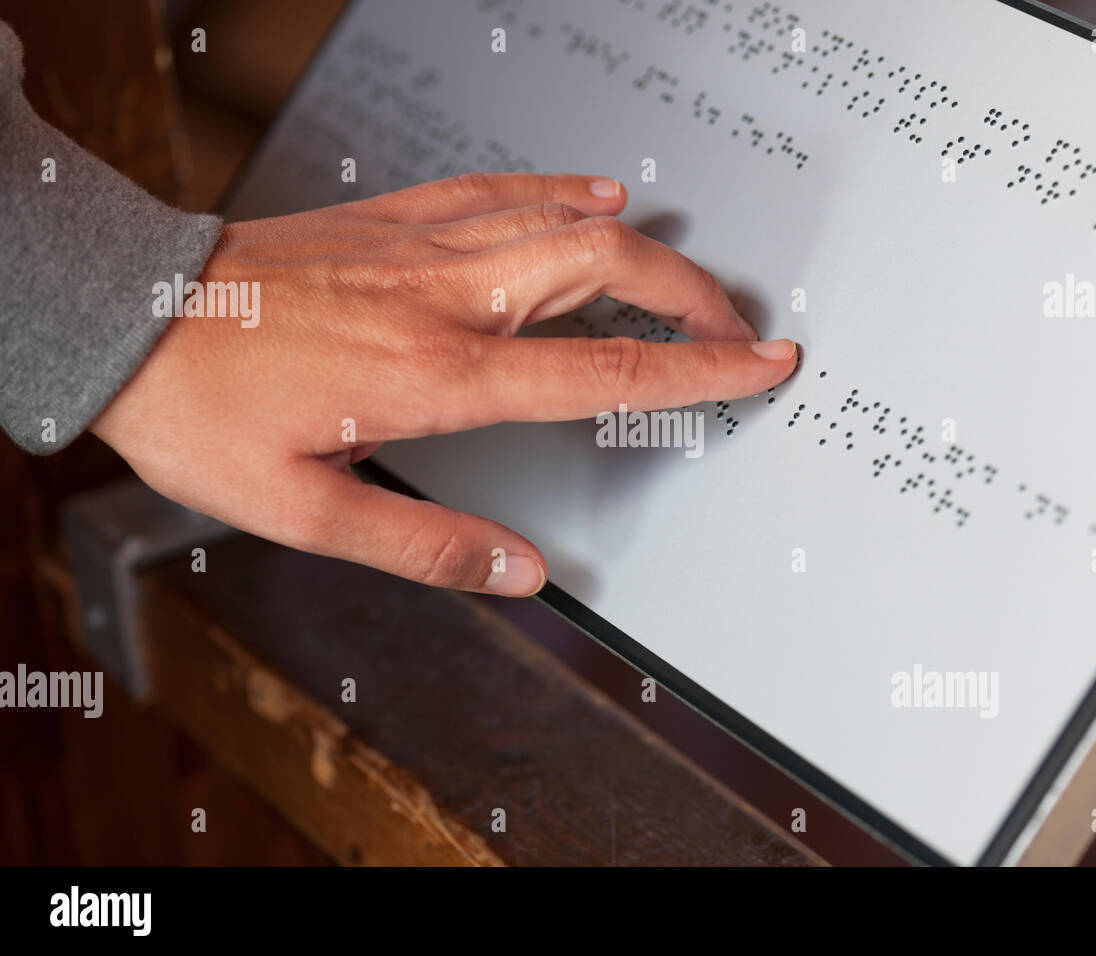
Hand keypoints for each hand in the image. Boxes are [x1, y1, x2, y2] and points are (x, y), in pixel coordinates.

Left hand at [91, 173, 796, 594]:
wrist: (128, 319)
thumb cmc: (207, 413)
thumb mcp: (307, 513)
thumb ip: (427, 547)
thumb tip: (518, 576)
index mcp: (437, 375)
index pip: (603, 368)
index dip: (698, 369)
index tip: (760, 361)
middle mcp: (445, 297)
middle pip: (607, 270)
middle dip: (692, 296)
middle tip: (736, 324)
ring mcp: (421, 244)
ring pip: (563, 219)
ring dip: (641, 244)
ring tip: (686, 270)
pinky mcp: (393, 218)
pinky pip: (498, 187)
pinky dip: (558, 190)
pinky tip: (587, 191)